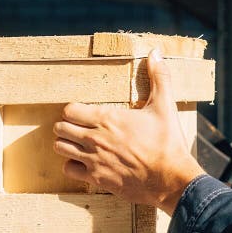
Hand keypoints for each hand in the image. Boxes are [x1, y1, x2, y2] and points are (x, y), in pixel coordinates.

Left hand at [53, 48, 205, 214]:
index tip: (84, 112)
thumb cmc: (167, 143)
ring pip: (60, 148)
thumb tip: (156, 53)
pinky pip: (69, 170)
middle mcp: (95, 139)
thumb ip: (160, 79)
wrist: (171, 179)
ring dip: (67, 144)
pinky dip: (74, 166)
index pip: (70, 110)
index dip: (74, 110)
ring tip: (79, 143)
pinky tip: (87, 163)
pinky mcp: (97, 179)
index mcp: (108, 119)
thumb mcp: (165, 107)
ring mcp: (93, 160)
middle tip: (80, 127)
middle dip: (67, 126)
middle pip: (60, 128)